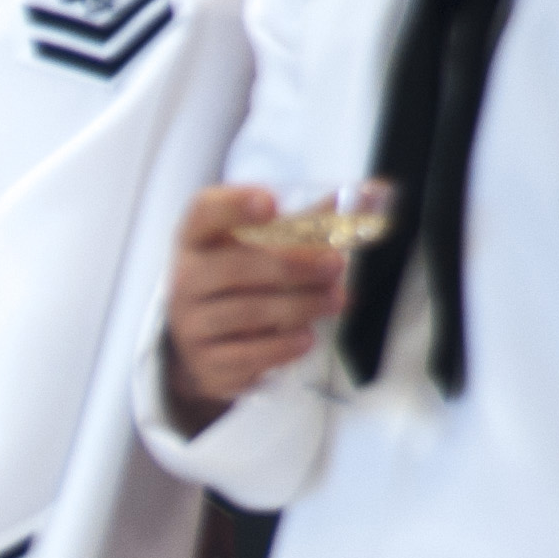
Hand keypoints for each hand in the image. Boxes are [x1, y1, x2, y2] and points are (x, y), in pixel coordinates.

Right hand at [159, 186, 349, 434]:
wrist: (201, 344)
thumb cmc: (242, 282)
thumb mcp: (263, 248)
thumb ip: (310, 223)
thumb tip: (372, 195)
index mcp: (199, 240)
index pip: (204, 213)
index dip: (234, 206)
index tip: (272, 204)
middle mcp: (186, 280)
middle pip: (233, 267)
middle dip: (290, 265)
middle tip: (336, 265)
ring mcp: (192, 324)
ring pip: (246, 313)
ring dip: (299, 306)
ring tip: (336, 300)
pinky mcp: (207, 363)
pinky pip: (246, 355)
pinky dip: (282, 347)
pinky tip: (306, 338)